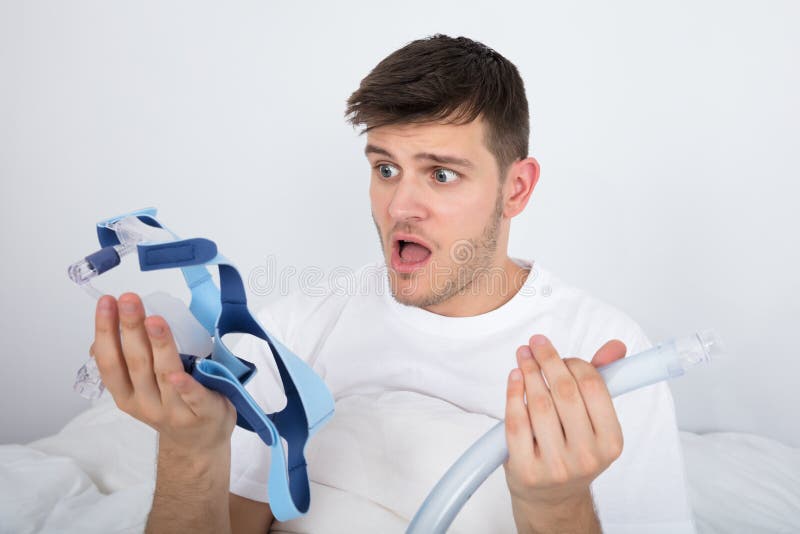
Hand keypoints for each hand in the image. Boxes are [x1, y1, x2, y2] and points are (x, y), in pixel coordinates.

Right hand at [91, 293, 235, 452]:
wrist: (199, 444)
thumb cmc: (171, 405)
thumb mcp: (141, 389)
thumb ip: (127, 364)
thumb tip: (108, 332)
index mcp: (127, 396)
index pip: (110, 362)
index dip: (106, 332)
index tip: (106, 303)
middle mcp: (147, 404)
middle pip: (136, 363)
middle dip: (130, 328)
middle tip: (128, 299)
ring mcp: (175, 411)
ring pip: (163, 375)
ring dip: (158, 346)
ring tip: (153, 319)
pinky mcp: (203, 413)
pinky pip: (193, 398)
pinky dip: (185, 385)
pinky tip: (178, 373)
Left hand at [503, 334, 625, 529]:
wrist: (551, 497)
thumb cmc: (573, 451)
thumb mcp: (593, 422)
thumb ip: (601, 382)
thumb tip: (615, 347)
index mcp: (610, 442)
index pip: (593, 387)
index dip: (575, 363)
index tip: (561, 354)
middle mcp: (586, 456)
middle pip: (564, 392)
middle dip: (548, 360)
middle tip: (536, 343)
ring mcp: (555, 465)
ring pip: (539, 404)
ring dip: (528, 372)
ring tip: (523, 357)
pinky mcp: (526, 470)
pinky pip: (516, 422)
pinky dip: (513, 394)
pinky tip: (514, 378)